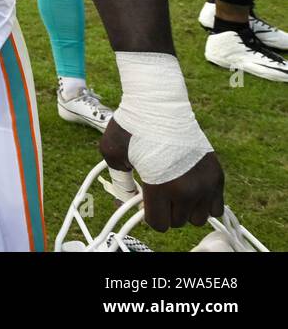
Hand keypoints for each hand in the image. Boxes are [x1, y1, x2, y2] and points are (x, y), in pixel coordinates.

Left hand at [100, 119, 224, 231]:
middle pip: (178, 222)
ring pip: (198, 218)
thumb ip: (119, 180)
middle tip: (158, 191)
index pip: (158, 224)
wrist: (159, 104)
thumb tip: (125, 199)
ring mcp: (206, 183)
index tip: (144, 200)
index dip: (147, 214)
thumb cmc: (132, 127)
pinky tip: (191, 189)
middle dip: (165, 210)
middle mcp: (187, 190)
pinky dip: (204, 203)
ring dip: (185, 209)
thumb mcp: (111, 153)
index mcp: (160, 187)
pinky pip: (216, 207)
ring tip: (174, 191)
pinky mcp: (217, 175)